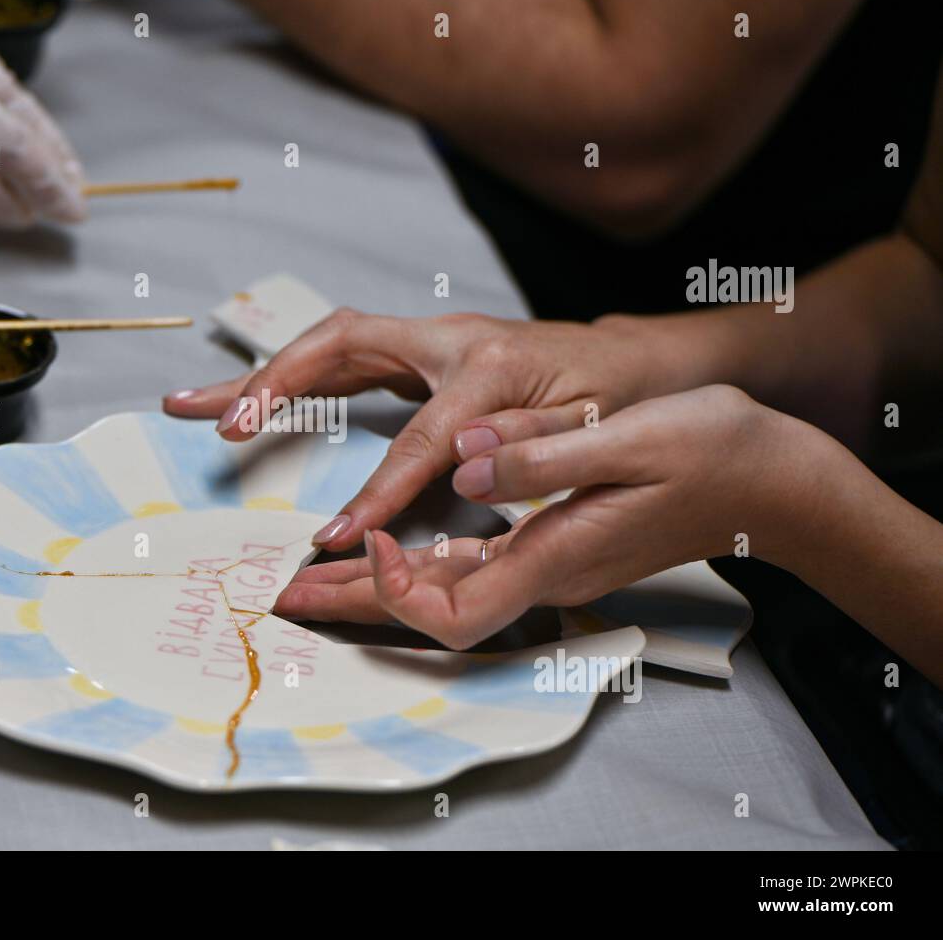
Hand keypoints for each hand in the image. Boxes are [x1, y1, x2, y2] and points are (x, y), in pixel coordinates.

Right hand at [166, 308, 698, 549]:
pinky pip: (337, 363)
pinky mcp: (412, 354)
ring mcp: (423, 341)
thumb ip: (528, 445)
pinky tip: (247, 402)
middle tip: (217, 425)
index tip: (336, 537)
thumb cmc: (610, 399)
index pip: (419, 433)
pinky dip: (286, 381)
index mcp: (490, 363)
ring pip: (325, 348)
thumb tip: (467, 465)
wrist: (626, 359)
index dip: (378, 487)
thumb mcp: (590, 429)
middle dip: (272, 384)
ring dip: (256, 376)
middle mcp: (446, 339)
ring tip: (190, 404)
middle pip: (339, 347)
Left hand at [276, 385, 837, 648]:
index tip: (364, 537)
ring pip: (443, 591)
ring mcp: (550, 564)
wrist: (768, 480)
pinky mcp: (553, 545)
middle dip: (354, 604)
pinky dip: (419, 562)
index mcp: (555, 554)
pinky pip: (470, 566)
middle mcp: (545, 571)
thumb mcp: (626, 439)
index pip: (450, 612)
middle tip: (284, 594)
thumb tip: (467, 463)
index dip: (395, 589)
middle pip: (429, 613)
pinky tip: (391, 547)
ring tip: (315, 575)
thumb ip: (542, 458)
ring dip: (376, 583)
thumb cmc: (712, 454)